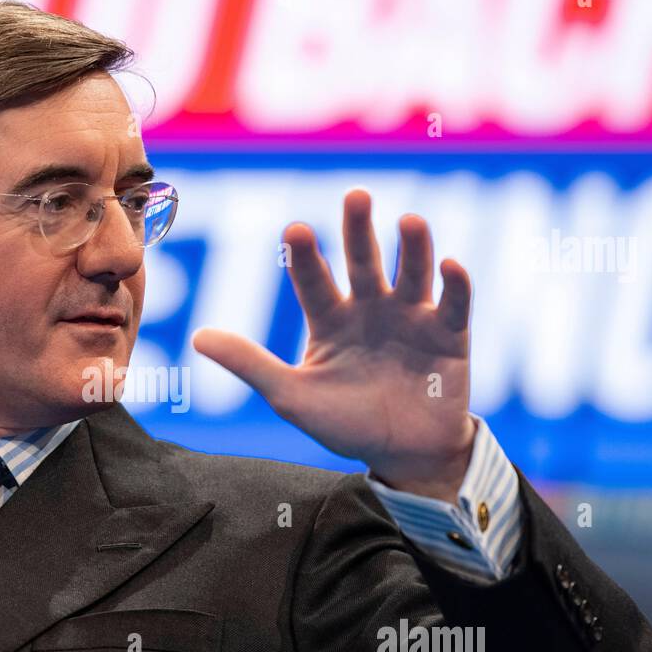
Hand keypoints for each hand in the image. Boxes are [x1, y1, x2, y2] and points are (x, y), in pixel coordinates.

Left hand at [191, 188, 475, 502]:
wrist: (402, 455)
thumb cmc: (345, 424)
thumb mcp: (291, 396)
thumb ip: (249, 364)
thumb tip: (195, 337)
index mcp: (331, 319)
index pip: (314, 280)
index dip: (306, 257)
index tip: (295, 230)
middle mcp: (371, 308)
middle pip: (364, 261)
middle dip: (360, 230)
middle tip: (355, 196)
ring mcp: (411, 318)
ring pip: (412, 272)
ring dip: (414, 247)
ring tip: (410, 221)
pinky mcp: (449, 335)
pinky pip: (455, 304)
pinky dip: (455, 285)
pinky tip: (451, 265)